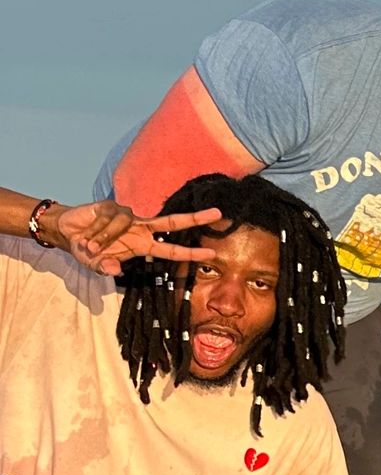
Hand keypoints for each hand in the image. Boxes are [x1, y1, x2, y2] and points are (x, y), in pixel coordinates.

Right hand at [50, 200, 224, 275]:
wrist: (68, 232)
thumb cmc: (88, 251)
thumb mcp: (96, 264)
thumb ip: (105, 268)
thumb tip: (115, 269)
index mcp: (142, 245)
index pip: (171, 249)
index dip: (190, 252)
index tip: (211, 253)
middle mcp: (140, 229)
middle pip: (172, 222)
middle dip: (195, 218)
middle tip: (218, 213)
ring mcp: (128, 216)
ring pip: (122, 224)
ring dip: (103, 238)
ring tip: (89, 245)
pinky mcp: (112, 205)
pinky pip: (107, 219)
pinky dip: (95, 231)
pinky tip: (85, 235)